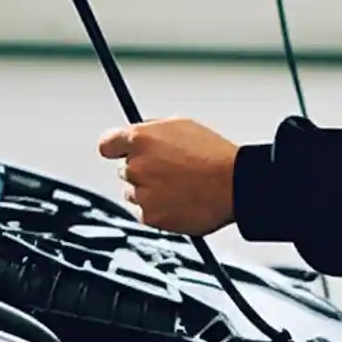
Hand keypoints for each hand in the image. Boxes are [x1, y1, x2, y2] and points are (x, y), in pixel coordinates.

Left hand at [97, 118, 238, 235]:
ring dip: (147, 191)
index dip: (115, 149)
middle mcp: (136, 166)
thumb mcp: (181, 125)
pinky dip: (157, 209)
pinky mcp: (150, 216)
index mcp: (140, 139)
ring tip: (177, 186)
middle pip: (123, 170)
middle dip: (140, 170)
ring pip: (133, 193)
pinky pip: (144, 213)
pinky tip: (179, 200)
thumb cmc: (214, 154)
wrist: (235, 185)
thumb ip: (151, 131)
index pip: (107, 144)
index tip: (118, 152)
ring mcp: (142, 193)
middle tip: (167, 170)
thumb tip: (138, 135)